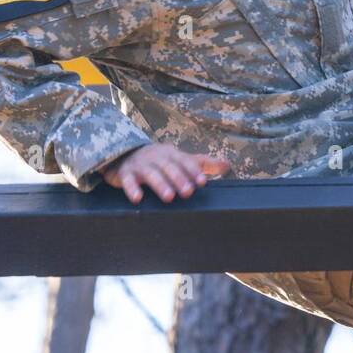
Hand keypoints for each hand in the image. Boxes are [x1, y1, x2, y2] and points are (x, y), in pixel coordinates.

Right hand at [101, 143, 230, 204]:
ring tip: (169, 197)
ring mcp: (140, 165)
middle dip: (179, 178)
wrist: (125, 154)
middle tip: (188, 192)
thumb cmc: (160, 160)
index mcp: (172, 153)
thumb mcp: (181, 159)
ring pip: (151, 174)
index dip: (194, 170)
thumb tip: (227, 165)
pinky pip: (127, 181)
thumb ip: (203, 163)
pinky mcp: (125, 174)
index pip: (185, 161)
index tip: (203, 182)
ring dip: (160, 184)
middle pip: (169, 167)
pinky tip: (138, 199)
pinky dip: (132, 189)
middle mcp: (156, 157)